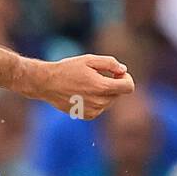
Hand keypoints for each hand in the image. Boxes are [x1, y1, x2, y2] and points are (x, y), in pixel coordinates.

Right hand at [15, 54, 135, 118]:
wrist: (47, 84)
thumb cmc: (68, 69)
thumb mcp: (89, 59)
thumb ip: (109, 63)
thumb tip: (123, 70)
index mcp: (102, 87)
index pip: (128, 87)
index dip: (126, 78)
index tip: (117, 73)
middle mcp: (100, 102)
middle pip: (118, 93)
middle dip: (113, 84)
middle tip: (97, 75)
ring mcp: (94, 111)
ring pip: (109, 101)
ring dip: (104, 92)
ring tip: (87, 84)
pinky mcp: (87, 116)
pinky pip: (100, 107)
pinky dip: (96, 100)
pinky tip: (82, 93)